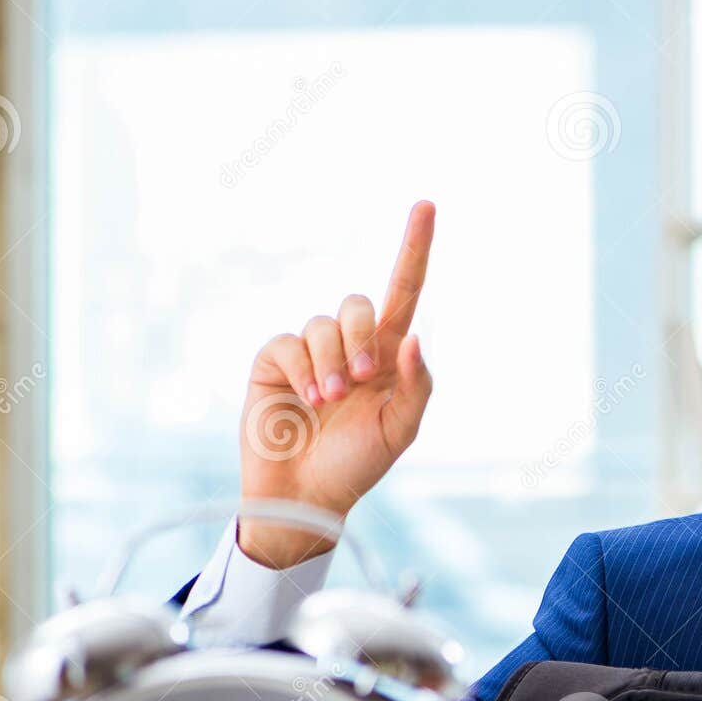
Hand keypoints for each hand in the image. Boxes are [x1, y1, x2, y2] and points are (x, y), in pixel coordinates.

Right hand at [238, 201, 436, 568]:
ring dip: (332, 360)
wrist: (309, 496)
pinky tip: (308, 399)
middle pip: (361, 304)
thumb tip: (414, 338)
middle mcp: (349, 346)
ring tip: (329, 399)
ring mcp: (310, 352)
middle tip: (361, 379)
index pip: (404, 292)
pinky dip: (303, 367)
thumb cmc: (358, 464)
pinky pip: (290, 342)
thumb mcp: (401, 429)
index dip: (414, 249)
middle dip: (363, 337)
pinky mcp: (274, 362)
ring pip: (324, 323)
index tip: (426, 205)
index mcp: (388, 356)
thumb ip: (417, 384)